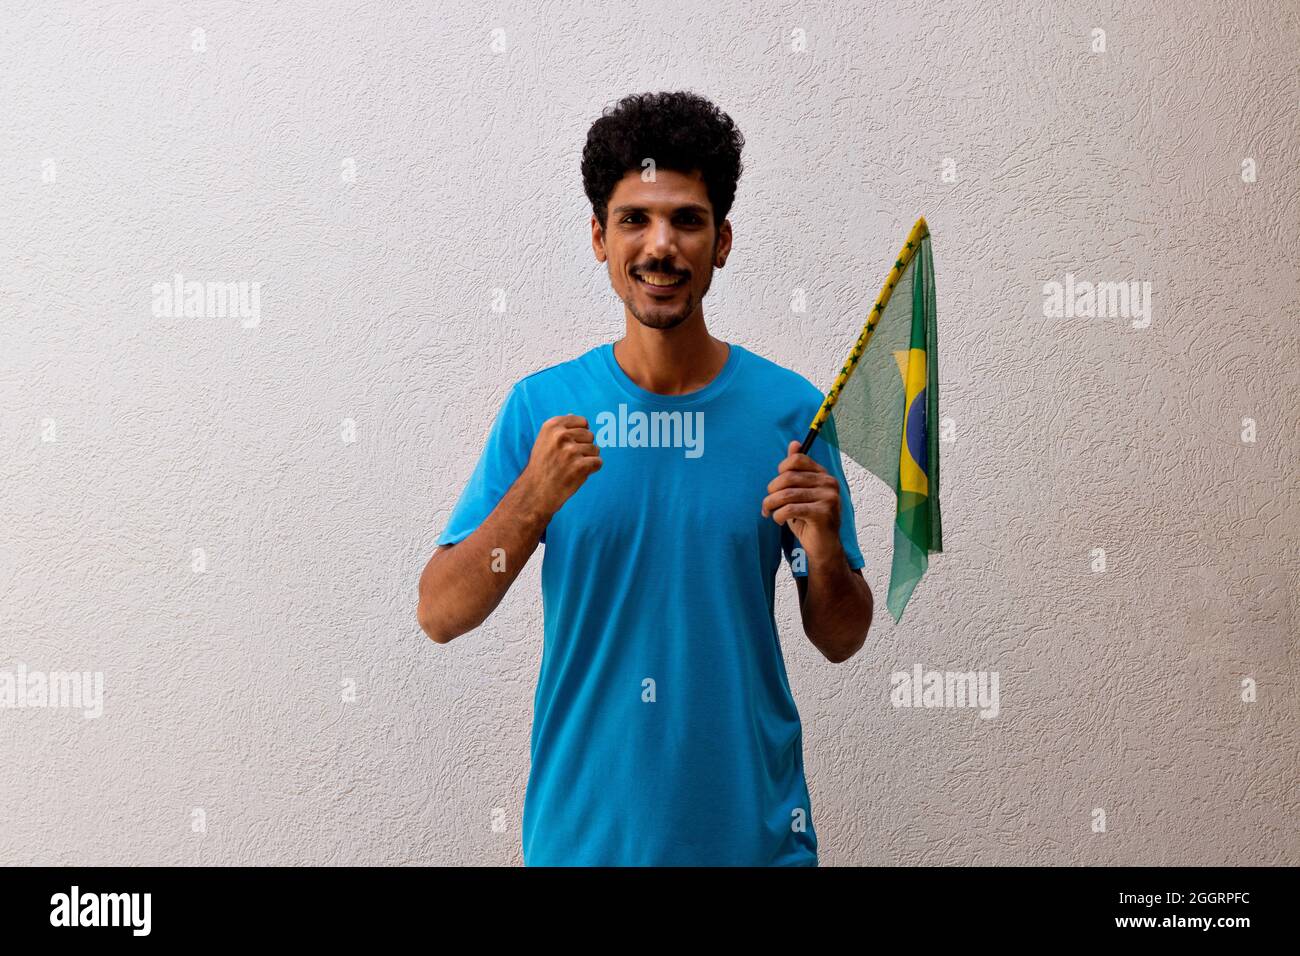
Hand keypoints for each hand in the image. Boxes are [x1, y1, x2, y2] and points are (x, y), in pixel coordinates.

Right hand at [519, 415, 602, 517]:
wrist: (535, 492)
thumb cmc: (542, 467)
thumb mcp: (544, 441)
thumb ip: (560, 428)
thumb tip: (573, 414)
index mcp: (552, 425)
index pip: (583, 421)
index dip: (580, 435)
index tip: (568, 446)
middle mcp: (560, 435)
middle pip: (590, 435)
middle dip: (584, 448)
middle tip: (569, 460)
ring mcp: (570, 451)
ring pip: (595, 449)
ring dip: (587, 460)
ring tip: (571, 468)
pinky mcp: (579, 466)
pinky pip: (598, 463)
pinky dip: (592, 470)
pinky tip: (578, 474)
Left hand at [761, 440, 841, 555]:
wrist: (823, 547)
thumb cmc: (808, 519)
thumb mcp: (800, 492)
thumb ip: (797, 470)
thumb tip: (794, 443)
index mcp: (823, 475)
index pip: (797, 460)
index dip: (780, 471)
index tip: (775, 487)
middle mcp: (829, 483)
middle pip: (789, 477)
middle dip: (772, 491)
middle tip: (767, 504)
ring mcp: (829, 498)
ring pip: (787, 494)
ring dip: (771, 504)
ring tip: (769, 512)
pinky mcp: (823, 513)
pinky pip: (791, 509)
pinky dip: (779, 515)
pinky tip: (779, 520)